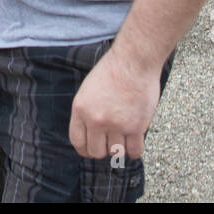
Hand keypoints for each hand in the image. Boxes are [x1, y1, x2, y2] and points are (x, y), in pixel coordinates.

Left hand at [69, 46, 161, 160]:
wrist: (133, 61)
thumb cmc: (112, 70)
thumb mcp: (88, 89)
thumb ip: (86, 111)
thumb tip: (90, 132)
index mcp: (81, 109)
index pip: (77, 141)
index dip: (85, 149)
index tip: (91, 149)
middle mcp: (96, 120)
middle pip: (96, 151)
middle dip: (103, 149)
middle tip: (110, 142)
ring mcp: (116, 124)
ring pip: (115, 153)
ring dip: (119, 148)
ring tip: (124, 136)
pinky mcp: (135, 126)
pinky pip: (134, 151)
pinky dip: (135, 150)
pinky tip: (135, 141)